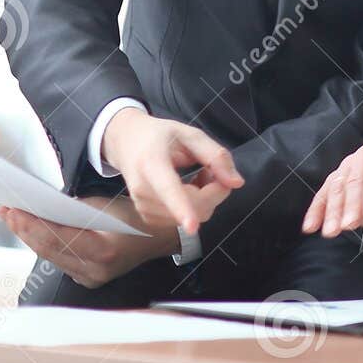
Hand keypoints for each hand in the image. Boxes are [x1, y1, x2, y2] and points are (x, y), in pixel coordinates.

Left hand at [0, 194, 188, 288]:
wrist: (162, 236)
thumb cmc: (140, 216)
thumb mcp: (107, 206)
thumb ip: (74, 211)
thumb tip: (41, 208)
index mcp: (104, 252)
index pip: (57, 239)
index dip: (32, 225)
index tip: (13, 210)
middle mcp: (95, 271)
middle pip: (49, 250)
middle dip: (25, 229)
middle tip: (7, 212)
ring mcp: (91, 278)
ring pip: (51, 257)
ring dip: (31, 237)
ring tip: (13, 219)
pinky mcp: (87, 278)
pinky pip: (59, 261)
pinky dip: (45, 245)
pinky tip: (32, 232)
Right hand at [101, 108, 242, 233]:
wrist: (126, 143)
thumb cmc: (161, 136)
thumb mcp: (191, 135)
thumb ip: (216, 156)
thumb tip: (237, 183)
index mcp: (152, 163)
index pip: (168, 189)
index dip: (182, 208)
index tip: (191, 227)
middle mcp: (143, 190)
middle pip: (194, 206)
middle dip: (215, 191)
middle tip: (210, 169)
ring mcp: (143, 207)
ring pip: (194, 215)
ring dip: (206, 197)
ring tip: (197, 175)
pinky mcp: (148, 217)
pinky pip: (185, 219)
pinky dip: (196, 206)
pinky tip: (189, 188)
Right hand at [302, 140, 362, 242]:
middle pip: (355, 179)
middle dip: (351, 204)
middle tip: (349, 227)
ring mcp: (348, 167)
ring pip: (336, 188)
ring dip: (331, 211)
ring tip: (331, 233)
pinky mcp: (335, 182)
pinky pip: (322, 195)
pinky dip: (315, 211)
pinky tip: (310, 228)